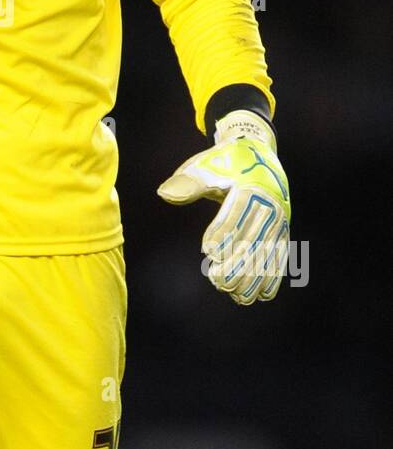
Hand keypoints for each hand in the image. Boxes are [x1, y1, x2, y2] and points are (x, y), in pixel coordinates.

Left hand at [156, 109, 290, 304]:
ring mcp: (279, 220)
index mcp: (251, 186)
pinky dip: (270, 278)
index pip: (237, 214)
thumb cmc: (225, 161)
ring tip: (234, 294)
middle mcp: (271, 204)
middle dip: (237, 263)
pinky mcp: (283, 231)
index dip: (223, 233)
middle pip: (255, 239)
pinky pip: (279, 257)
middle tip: (216, 279)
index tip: (209, 250)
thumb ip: (188, 182)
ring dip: (253, 277)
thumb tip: (164, 193)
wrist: (257, 152)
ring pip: (269, 254)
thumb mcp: (205, 165)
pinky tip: (258, 296)